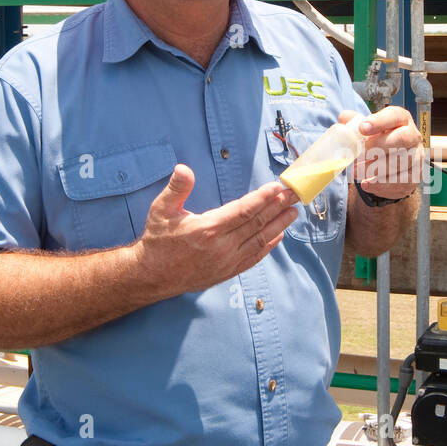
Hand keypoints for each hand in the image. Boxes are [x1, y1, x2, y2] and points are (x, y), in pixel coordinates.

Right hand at [133, 164, 298, 298]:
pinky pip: (253, 257)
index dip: (263, 199)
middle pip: (257, 224)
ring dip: (279, 225)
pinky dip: (268, 246)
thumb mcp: (161, 210)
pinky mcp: (227, 272)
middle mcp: (222, 247)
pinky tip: (279, 236)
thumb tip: (183, 169)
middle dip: (278, 207)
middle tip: (295, 194)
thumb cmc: (157, 241)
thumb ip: (176, 189)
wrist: (151, 276)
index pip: (243, 211)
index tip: (277, 188)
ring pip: (259, 241)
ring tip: (294, 212)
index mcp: (208, 229)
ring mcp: (227, 262)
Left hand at [341, 106, 423, 201]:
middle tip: (358, 154)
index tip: (362, 128)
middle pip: (401, 139)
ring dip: (374, 168)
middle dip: (377, 147)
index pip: (394, 116)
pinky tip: (366, 183)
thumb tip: (344, 118)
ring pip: (399, 163)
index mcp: (401, 120)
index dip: (379, 122)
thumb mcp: (369, 129)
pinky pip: (399, 182)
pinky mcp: (414, 176)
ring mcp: (416, 157)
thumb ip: (356, 122)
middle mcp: (413, 136)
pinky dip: (380, 184)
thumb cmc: (380, 141)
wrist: (394, 165)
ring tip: (356, 171)